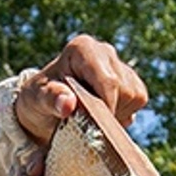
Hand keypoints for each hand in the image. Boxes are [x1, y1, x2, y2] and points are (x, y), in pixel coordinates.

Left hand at [5, 35, 146, 175]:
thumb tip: (68, 104)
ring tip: (90, 117)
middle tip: (86, 124)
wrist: (45, 107)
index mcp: (83, 49)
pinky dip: (122, 114)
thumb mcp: (37, 100)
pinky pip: (138, 102)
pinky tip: (101, 115)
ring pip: (134, 97)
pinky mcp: (131, 81)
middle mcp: (105, 52)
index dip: (106, 107)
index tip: (94, 127)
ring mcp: (120, 66)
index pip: (109, 81)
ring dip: (116, 114)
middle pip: (124, 90)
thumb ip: (51, 99)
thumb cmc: (39, 100)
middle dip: (109, 113)